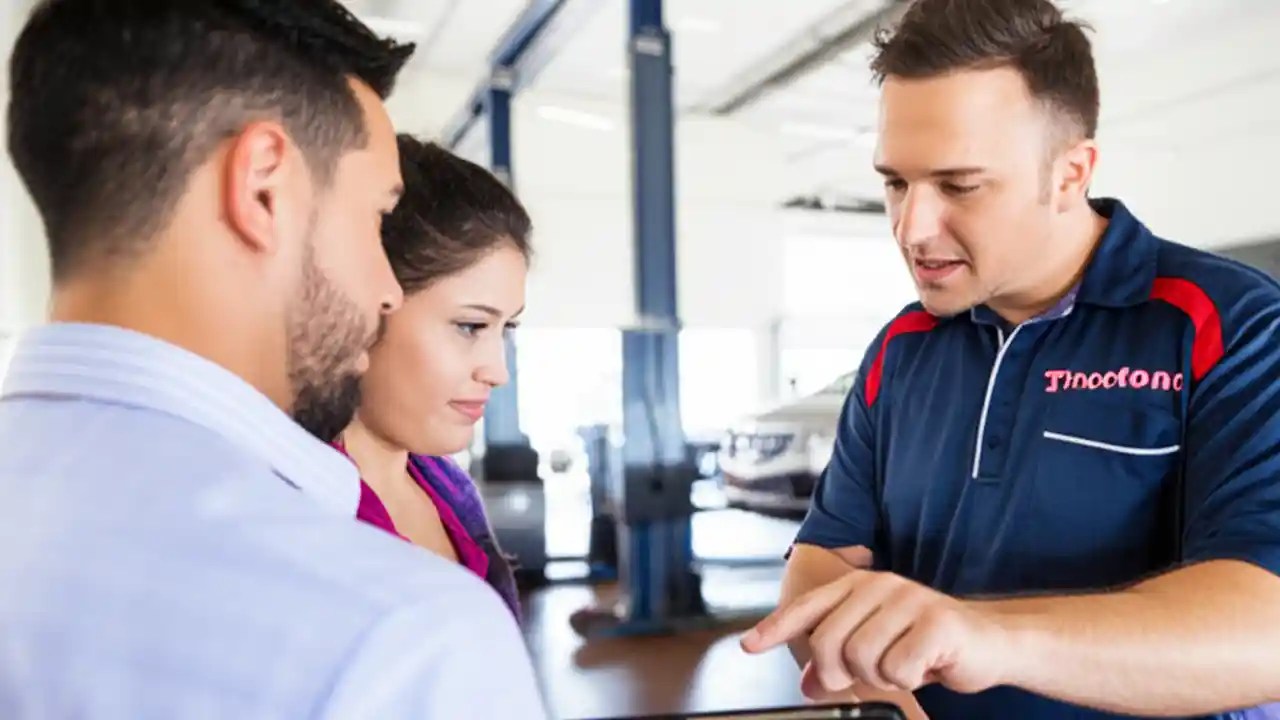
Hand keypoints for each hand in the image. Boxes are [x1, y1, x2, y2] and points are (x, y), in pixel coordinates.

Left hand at [740, 569, 1011, 697]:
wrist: (989, 644)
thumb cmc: (929, 645)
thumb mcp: (877, 652)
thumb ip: (840, 663)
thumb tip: (809, 683)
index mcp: (860, 585)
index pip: (808, 607)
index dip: (776, 628)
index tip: (749, 646)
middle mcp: (881, 584)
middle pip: (829, 641)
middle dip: (843, 671)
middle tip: (872, 673)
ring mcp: (909, 599)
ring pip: (862, 658)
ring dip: (881, 676)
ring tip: (905, 664)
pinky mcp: (936, 623)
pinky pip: (898, 668)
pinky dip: (909, 678)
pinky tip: (926, 666)